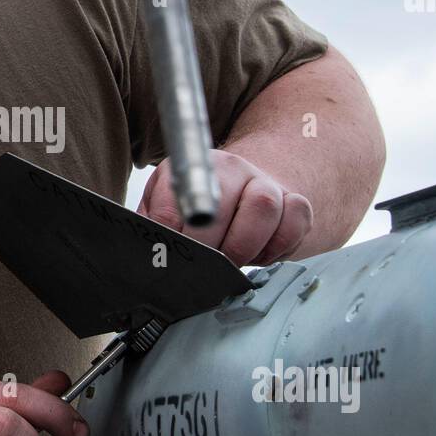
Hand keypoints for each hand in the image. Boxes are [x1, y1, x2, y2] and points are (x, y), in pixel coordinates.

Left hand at [137, 150, 312, 266]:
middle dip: (209, 247)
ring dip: (244, 247)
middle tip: (203, 267)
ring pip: (263, 207)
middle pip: (222, 202)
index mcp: (190, 169)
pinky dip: (279, 248)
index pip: (178, 200)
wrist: (243, 186)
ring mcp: (264, 182)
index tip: (172, 256)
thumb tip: (140, 254)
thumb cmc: (196, 208)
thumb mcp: (165, 209)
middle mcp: (229, 168)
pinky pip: (295, 222)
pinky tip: (261, 254)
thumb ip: (152, 228)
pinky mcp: (294, 201)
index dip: (175, 235)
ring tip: (232, 262)